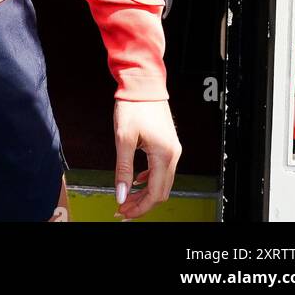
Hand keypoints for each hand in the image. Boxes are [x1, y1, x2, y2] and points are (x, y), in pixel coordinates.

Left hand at [112, 99, 181, 218]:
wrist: (143, 83)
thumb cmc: (133, 106)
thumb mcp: (123, 139)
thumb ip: (123, 169)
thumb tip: (122, 195)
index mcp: (163, 155)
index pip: (155, 193)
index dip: (139, 207)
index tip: (123, 211)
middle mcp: (172, 154)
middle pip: (160, 191)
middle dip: (142, 203)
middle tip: (123, 207)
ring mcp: (172, 149)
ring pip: (162, 182)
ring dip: (145, 192)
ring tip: (127, 196)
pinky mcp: (168, 144)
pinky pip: (162, 170)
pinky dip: (149, 179)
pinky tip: (137, 180)